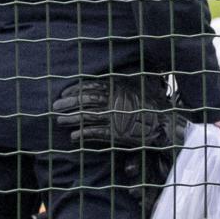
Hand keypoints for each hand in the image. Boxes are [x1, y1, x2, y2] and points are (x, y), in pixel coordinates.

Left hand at [54, 77, 184, 153]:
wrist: (164, 123)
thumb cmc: (150, 104)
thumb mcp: (135, 87)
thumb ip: (119, 84)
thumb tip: (105, 81)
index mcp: (116, 88)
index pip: (89, 86)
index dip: (74, 89)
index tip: (63, 92)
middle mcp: (113, 101)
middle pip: (83, 100)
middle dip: (67, 103)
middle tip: (55, 107)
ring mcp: (113, 117)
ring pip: (85, 116)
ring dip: (71, 118)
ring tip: (60, 121)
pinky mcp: (116, 133)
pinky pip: (94, 133)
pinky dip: (82, 134)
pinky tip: (73, 137)